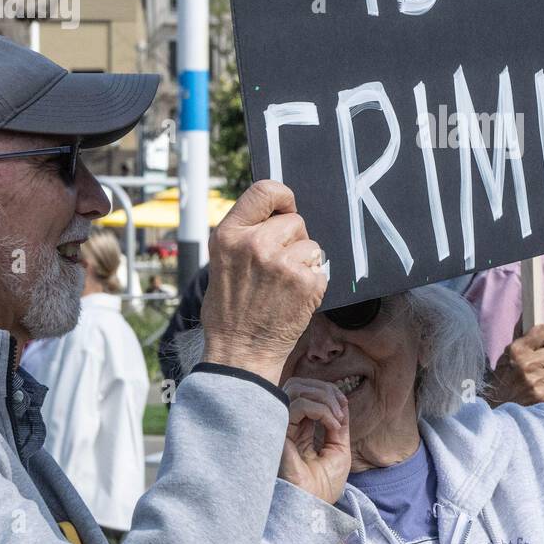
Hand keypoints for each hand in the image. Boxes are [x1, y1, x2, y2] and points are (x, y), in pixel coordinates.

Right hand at [200, 179, 325, 381]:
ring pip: (311, 244)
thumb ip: (246, 235)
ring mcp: (281, 263)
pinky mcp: (305, 281)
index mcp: (229, 235)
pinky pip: (321, 268)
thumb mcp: (222, 262)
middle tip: (278, 267)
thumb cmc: (230, 311)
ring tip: (283, 286)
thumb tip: (276, 213)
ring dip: (304, 262)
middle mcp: (254, 244)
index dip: (282, 197)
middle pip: (294, 220)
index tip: (286, 208)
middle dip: (293, 239)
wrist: (239, 354)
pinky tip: (294, 299)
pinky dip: (313, 283)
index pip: (264, 190)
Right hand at [280, 378, 351, 503]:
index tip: (344, 407)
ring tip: (337, 418)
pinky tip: (332, 425)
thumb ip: (338, 425)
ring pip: (296, 389)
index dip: (327, 393)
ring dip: (324, 398)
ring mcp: (281, 427)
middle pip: (298, 385)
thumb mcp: (339, 449)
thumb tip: (342, 402)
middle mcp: (286, 425)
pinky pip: (298, 405)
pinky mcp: (279, 432)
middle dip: (325, 390)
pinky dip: (321, 409)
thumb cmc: (324, 486)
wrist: (315, 507)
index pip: (306, 394)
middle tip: (341, 409)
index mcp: (298, 429)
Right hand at [490, 323, 543, 406]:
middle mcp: (527, 364)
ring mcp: (535, 381)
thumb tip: (538, 325)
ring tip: (534, 381)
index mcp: (516, 350)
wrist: (494, 407)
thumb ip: (523, 342)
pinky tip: (535, 391)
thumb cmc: (500, 380)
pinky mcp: (541, 396)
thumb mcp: (506, 356)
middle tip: (537, 365)